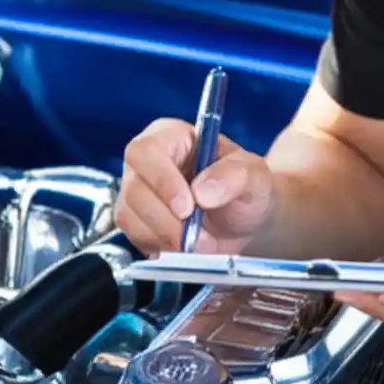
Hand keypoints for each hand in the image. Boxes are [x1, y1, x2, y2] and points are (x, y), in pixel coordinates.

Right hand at [115, 118, 274, 256]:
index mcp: (171, 136)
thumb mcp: (254, 176)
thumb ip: (235, 175)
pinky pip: (135, 237)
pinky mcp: (135, 220)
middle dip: (165, 219)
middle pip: (134, 189)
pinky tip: (184, 245)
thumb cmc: (245, 189)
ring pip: (130, 216)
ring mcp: (136, 191)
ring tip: (198, 240)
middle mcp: (145, 161)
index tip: (187, 207)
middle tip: (195, 234)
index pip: (146, 151)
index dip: (161, 180)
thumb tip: (203, 191)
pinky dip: (160, 247)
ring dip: (165, 236)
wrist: (242, 222)